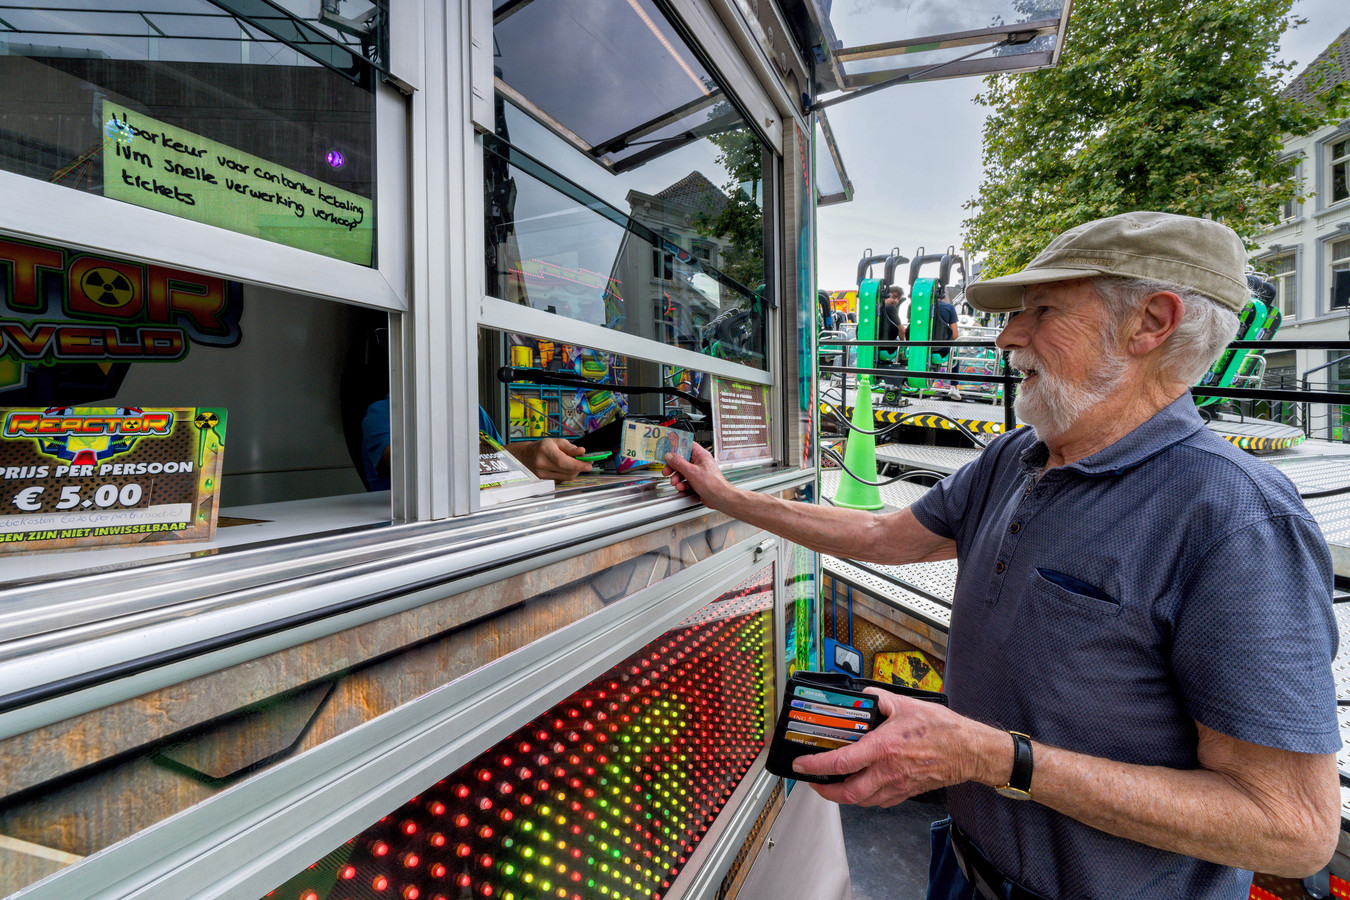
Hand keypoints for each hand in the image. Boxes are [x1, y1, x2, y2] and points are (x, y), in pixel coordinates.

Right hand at [507, 438, 592, 480]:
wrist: (525, 456)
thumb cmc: (542, 447)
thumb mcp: (556, 442)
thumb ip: (570, 447)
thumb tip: (582, 451)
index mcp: (545, 451)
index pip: (564, 462)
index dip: (578, 465)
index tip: (589, 465)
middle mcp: (542, 464)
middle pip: (567, 471)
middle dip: (579, 468)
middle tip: (585, 462)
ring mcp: (542, 475)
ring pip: (566, 477)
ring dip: (574, 471)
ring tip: (574, 463)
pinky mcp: (544, 482)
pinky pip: (562, 480)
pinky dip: (567, 475)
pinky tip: (565, 468)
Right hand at [662, 443, 733, 508]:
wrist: (720, 498)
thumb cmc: (713, 484)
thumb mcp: (692, 472)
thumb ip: (678, 463)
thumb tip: (669, 456)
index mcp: (701, 455)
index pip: (687, 445)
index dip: (676, 447)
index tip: (668, 450)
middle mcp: (700, 463)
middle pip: (682, 460)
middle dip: (673, 467)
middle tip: (667, 471)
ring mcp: (698, 473)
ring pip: (683, 472)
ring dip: (677, 477)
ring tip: (675, 482)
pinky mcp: (697, 482)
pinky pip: (686, 481)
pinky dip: (682, 484)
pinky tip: (681, 488)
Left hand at [792, 689, 1006, 806]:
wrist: (969, 750)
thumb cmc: (943, 729)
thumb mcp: (905, 704)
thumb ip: (878, 698)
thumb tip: (863, 696)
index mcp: (883, 748)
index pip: (840, 762)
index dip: (816, 766)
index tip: (801, 765)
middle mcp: (888, 771)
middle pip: (847, 793)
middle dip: (824, 791)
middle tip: (813, 782)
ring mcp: (898, 785)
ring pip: (862, 801)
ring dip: (844, 796)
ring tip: (833, 785)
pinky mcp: (907, 792)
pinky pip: (880, 801)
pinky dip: (865, 797)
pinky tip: (862, 786)